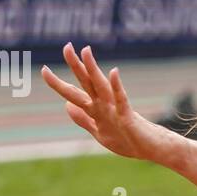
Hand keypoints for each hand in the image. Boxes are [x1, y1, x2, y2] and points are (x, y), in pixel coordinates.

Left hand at [40, 44, 165, 160]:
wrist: (152, 150)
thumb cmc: (128, 140)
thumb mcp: (99, 133)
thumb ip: (83, 120)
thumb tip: (66, 106)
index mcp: (95, 110)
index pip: (73, 93)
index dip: (57, 83)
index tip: (44, 69)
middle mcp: (104, 105)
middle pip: (86, 82)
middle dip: (75, 66)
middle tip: (66, 46)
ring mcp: (116, 110)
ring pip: (101, 87)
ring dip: (93, 69)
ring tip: (86, 51)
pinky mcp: (128, 117)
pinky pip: (121, 100)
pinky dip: (117, 87)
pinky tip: (114, 73)